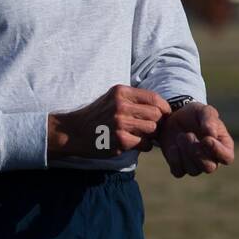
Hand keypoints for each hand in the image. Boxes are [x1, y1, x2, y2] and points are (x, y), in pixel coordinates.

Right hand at [48, 85, 171, 157]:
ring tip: (142, 135)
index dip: (164, 107)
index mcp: (121, 92)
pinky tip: (135, 144)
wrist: (73, 131)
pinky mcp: (119, 141)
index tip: (165, 114)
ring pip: (152, 129)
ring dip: (151, 135)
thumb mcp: (113, 98)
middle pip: (156, 114)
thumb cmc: (97, 115)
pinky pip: (144, 144)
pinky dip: (144, 145)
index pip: (154, 98)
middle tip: (153, 128)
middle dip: (158, 122)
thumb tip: (162, 107)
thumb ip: (134, 99)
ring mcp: (120, 124)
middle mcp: (121, 106)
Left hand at [157, 103, 234, 177]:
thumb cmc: (195, 114)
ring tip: (181, 136)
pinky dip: (175, 160)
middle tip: (189, 135)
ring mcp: (195, 165)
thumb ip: (210, 119)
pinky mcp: (180, 167)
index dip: (218, 151)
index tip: (206, 139)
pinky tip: (173, 147)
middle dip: (197, 152)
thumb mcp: (204, 111)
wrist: (175, 117)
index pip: (227, 157)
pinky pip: (178, 172)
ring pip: (194, 171)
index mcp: (223, 145)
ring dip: (185, 153)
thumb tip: (211, 134)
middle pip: (210, 167)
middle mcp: (211, 159)